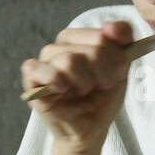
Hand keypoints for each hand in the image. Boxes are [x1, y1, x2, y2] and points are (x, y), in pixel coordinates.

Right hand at [22, 21, 133, 154]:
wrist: (91, 128)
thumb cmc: (103, 97)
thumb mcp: (121, 67)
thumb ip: (123, 39)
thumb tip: (110, 26)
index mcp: (81, 38)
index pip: (103, 36)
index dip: (116, 59)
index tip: (117, 75)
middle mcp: (61, 46)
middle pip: (91, 49)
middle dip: (103, 74)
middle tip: (100, 87)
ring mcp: (44, 61)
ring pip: (69, 60)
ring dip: (84, 82)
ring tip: (83, 92)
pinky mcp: (31, 79)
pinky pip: (37, 69)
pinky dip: (54, 80)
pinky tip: (62, 90)